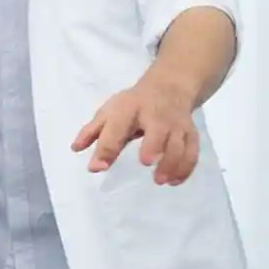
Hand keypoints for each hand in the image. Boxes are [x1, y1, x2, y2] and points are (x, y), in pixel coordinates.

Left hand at [71, 81, 199, 184]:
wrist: (169, 88)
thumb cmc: (132, 104)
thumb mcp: (109, 111)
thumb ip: (92, 131)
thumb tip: (75, 149)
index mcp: (129, 109)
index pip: (116, 127)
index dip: (106, 147)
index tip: (96, 167)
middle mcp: (156, 115)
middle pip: (159, 129)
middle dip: (154, 144)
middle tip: (146, 162)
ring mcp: (176, 124)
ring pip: (180, 143)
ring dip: (173, 162)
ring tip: (160, 180)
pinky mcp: (190, 133)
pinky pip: (193, 151)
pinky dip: (186, 167)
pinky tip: (174, 180)